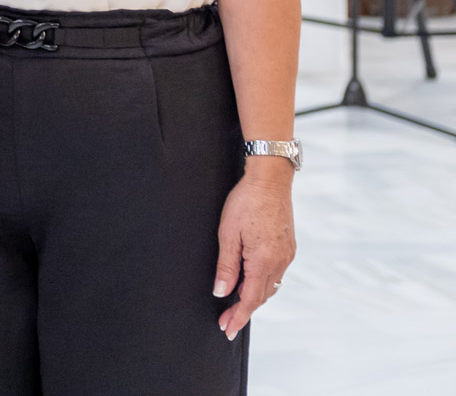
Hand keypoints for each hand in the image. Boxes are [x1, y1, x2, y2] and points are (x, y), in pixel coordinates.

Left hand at [213, 162, 295, 339]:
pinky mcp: (288, 248)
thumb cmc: (246, 202)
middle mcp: (280, 262)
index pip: (250, 299)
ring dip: (253, 299)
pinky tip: (252, 285)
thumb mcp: (228, 234)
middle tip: (226, 322)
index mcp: (264, 261)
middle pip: (261, 296)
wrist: (270, 180)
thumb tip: (221, 292)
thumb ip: (226, 266)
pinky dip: (263, 285)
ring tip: (235, 307)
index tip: (227, 329)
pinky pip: (276, 274)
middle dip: (243, 311)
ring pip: (270, 286)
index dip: (237, 316)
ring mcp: (287, 255)